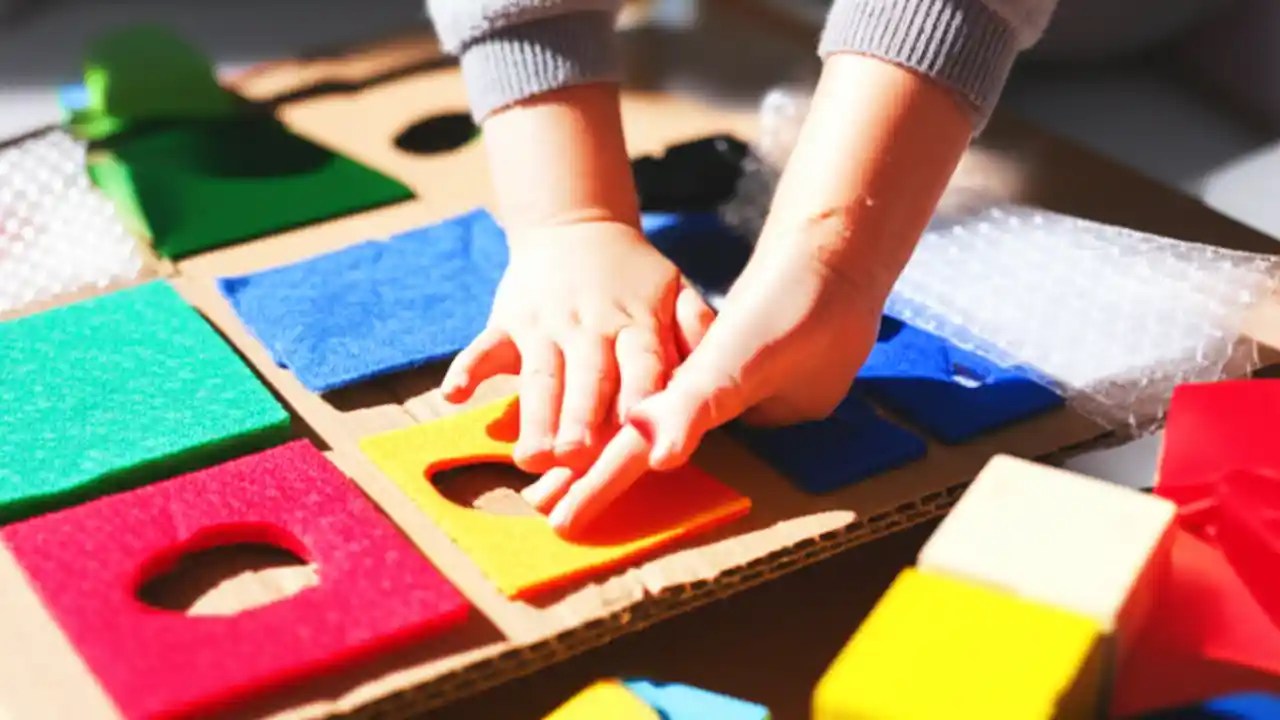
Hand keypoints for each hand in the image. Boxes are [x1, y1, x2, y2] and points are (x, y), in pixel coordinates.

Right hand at [441, 219, 716, 472]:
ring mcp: (545, 324)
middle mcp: (591, 326)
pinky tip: (454, 396)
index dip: (642, 398)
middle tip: (575, 458)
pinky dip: (468, 370)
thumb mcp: (676, 290)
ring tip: (531, 457)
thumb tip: (719, 362)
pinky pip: (483, 348)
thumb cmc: (635, 278)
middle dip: (581, 418)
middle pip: (587, 378)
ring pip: (539, 375)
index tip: (641, 434)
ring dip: (534, 415)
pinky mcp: (506, 322)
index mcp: (637, 323)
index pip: (643, 365)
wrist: (576, 228)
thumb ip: (697, 327)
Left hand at [522, 52, 973, 537]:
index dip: (599, 486)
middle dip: (592, 479)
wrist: (841, 257)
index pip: (642, 456)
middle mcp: (713, 407)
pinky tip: (616, 409)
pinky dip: (638, 407)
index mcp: (711, 411)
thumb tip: (653, 452)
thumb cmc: (798, 308)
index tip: (556, 518)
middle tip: (539, 508)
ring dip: (605, 448)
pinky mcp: (727, 358)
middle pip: (639, 451)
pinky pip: (669, 391)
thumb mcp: (745, 355)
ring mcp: (723, 385)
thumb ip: (698, 404)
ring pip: (649, 427)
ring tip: (555, 474)